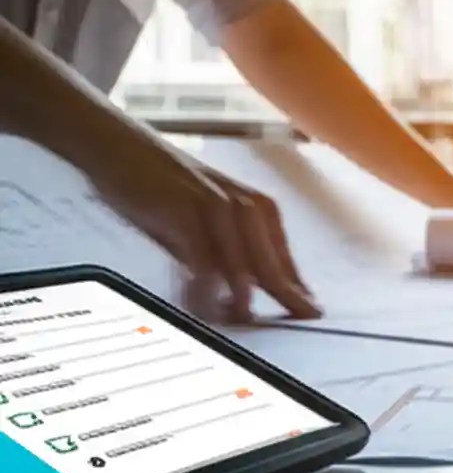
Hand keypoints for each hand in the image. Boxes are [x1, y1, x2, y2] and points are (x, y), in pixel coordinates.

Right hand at [96, 151, 320, 323]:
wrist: (117, 145)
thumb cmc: (165, 191)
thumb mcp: (205, 225)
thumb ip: (227, 256)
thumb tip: (243, 302)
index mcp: (259, 210)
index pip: (284, 262)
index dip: (298, 293)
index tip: (314, 317)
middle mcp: (246, 207)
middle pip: (271, 266)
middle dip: (286, 300)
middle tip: (298, 327)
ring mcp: (218, 207)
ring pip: (241, 265)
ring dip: (243, 300)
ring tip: (243, 324)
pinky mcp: (187, 209)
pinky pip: (203, 258)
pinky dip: (205, 287)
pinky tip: (204, 307)